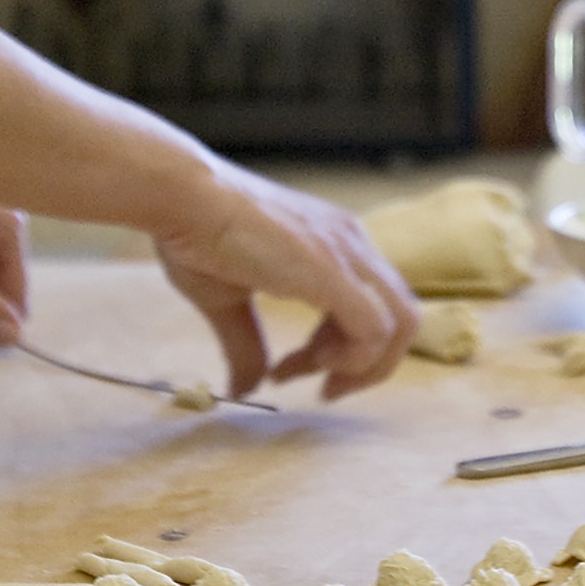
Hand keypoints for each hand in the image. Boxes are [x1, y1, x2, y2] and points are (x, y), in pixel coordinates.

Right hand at [151, 162, 418, 401]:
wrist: (181, 196)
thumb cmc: (195, 233)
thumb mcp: (226, 301)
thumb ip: (245, 345)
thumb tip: (243, 390)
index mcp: (334, 244)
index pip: (377, 305)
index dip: (347, 350)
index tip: (294, 368)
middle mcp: (352, 243)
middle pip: (402, 318)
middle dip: (367, 365)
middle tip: (322, 387)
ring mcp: (348, 253)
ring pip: (402, 324)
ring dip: (362, 366)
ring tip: (314, 376)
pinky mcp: (333, 270)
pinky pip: (376, 329)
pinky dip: (354, 358)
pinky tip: (311, 363)